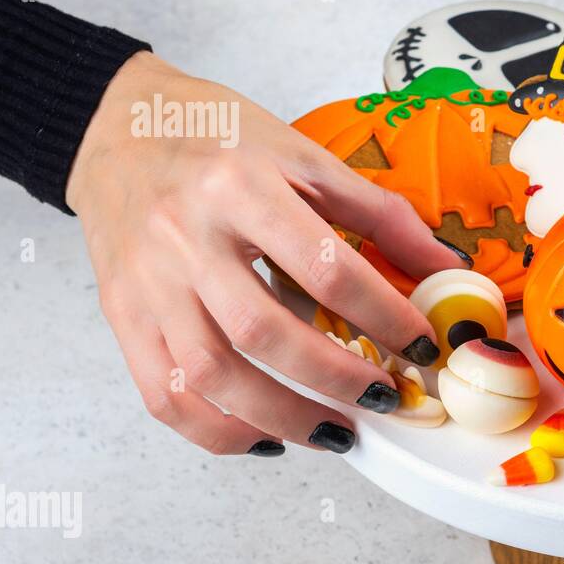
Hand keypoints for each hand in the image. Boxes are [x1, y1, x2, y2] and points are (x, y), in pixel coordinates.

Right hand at [67, 52, 468, 454]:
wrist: (116, 126)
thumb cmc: (218, 138)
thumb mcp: (304, 157)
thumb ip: (380, 215)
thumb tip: (448, 269)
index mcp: (240, 186)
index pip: (325, 267)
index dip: (383, 316)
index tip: (421, 347)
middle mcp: (185, 236)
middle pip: (263, 331)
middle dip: (335, 378)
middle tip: (384, 398)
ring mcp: (147, 283)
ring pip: (209, 375)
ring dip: (281, 417)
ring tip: (337, 432)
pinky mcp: (122, 316)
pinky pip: (164, 393)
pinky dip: (216, 431)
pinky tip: (265, 437)